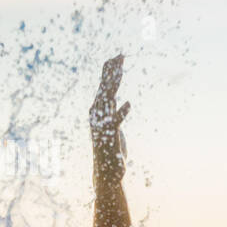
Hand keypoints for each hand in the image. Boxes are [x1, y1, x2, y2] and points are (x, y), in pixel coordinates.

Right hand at [90, 54, 130, 176]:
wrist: (107, 170)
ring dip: (115, 84)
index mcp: (98, 110)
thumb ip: (112, 109)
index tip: (117, 57)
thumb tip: (115, 97)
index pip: (103, 86)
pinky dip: (121, 112)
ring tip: (121, 70)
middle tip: (120, 55)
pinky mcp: (111, 135)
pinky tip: (129, 103)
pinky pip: (116, 121)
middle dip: (112, 71)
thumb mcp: (112, 124)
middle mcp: (98, 115)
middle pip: (105, 88)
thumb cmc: (110, 147)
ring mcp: (103, 124)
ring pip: (108, 99)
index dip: (109, 71)